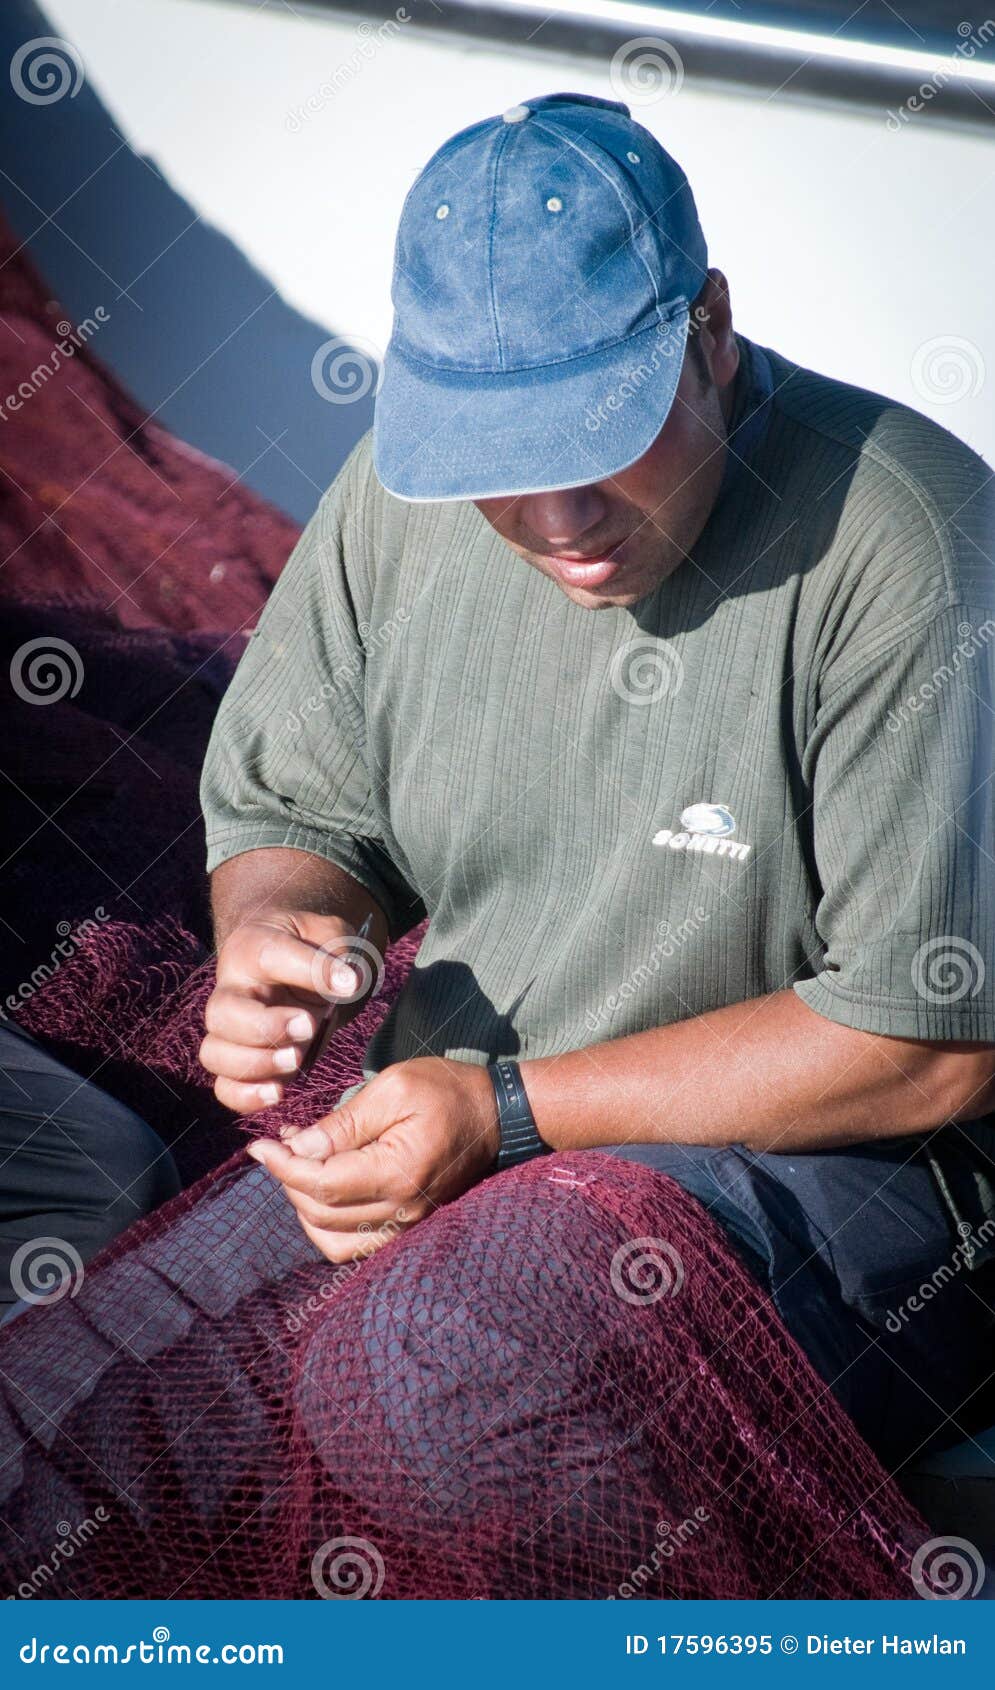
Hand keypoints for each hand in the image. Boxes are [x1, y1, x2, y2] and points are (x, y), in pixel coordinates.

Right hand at [200, 909, 371, 1112]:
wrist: (300, 964)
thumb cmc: (313, 946)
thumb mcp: (331, 934)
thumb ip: (337, 951)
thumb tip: (348, 982)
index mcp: (252, 948)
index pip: (267, 957)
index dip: (308, 972)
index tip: (348, 983)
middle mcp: (232, 989)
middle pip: (221, 1013)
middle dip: (265, 1027)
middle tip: (310, 1026)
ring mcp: (230, 1029)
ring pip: (214, 1053)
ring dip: (254, 1064)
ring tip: (296, 1059)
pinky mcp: (241, 1062)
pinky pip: (224, 1086)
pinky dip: (245, 1096)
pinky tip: (279, 1092)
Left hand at [245, 1057, 500, 1262]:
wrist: (498, 1115)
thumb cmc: (447, 1091)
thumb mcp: (393, 1088)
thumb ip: (344, 1123)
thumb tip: (298, 1147)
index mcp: (398, 1173)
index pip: (321, 1185)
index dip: (283, 1167)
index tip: (261, 1144)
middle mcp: (402, 1210)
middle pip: (320, 1214)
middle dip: (289, 1181)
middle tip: (280, 1146)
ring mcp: (407, 1224)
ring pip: (333, 1240)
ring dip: (304, 1207)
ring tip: (299, 1167)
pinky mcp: (409, 1225)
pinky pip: (355, 1244)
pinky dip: (328, 1224)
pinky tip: (322, 1189)